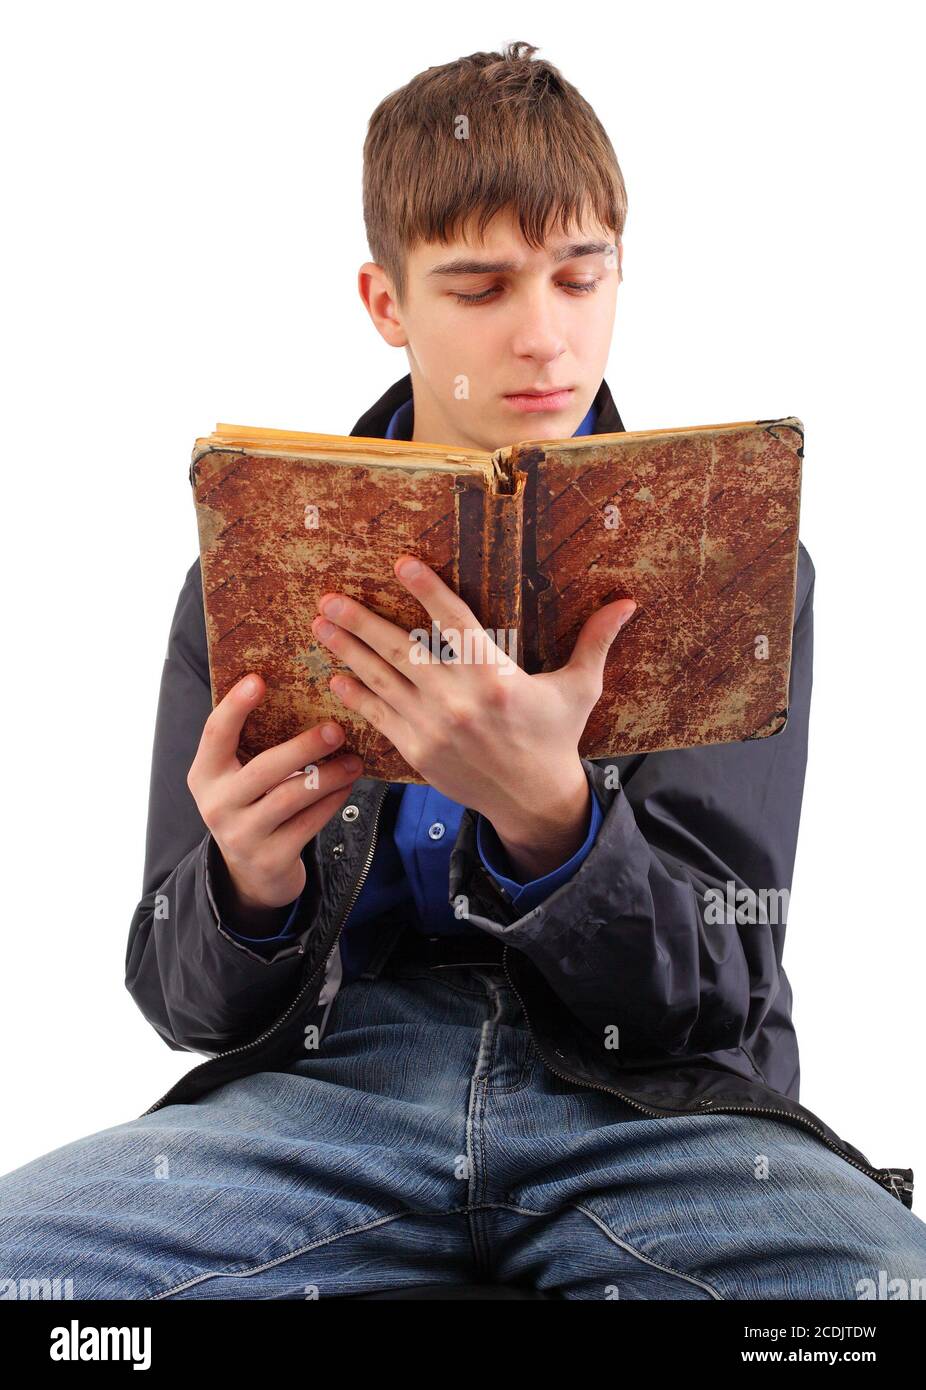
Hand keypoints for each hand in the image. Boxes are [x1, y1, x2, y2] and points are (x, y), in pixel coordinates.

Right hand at [186, 674, 363, 927]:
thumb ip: (252, 747)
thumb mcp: (237, 780)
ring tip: (354, 761)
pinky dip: (332, 802)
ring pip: (291, 797)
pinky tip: (348, 785)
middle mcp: (217, 805)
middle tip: (336, 729)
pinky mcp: (271, 859)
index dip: (235, 706)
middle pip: (263, 769)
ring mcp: (242, 835)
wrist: (251, 876)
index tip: (258, 679)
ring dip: (328, 776)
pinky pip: (308, 824)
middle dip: (303, 747)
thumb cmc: (251, 808)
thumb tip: (298, 694)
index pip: (215, 734)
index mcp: (205, 775)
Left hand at [311, 555, 634, 865]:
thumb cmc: (556, 737)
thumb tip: (628, 602)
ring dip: (347, 651)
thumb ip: (595, 641)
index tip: (400, 563)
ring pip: (382, 680)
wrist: (534, 800)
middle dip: (361, 621)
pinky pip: (379, 717)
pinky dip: (356, 695)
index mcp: (497, 676)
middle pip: (401, 649)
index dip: (426, 589)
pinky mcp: (418, 751)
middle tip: (329, 596)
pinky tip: (335, 676)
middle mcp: (460, 700)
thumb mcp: (580, 688)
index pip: (454, 622)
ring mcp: (434, 727)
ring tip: (318, 625)